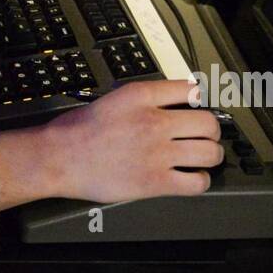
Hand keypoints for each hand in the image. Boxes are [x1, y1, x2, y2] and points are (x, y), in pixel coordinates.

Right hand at [31, 81, 221, 203]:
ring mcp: (157, 153)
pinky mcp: (155, 182)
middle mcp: (154, 122)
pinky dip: (200, 181)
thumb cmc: (79, 130)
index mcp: (142, 97)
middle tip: (206, 135)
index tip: (202, 106)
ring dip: (211, 155)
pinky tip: (192, 177)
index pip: (191, 90)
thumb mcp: (114, 98)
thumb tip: (172, 104)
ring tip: (204, 156)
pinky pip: (196, 183)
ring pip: (209, 152)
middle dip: (211, 130)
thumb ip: (145, 99)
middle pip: (208, 122)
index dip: (201, 99)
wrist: (60, 157)